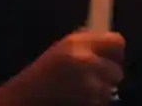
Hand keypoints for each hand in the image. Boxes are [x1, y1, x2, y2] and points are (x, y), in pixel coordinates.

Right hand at [0, 30, 124, 105]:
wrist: (24, 100)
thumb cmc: (41, 74)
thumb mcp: (60, 49)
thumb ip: (86, 43)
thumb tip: (112, 45)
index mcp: (78, 43)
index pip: (117, 42)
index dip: (114, 51)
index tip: (109, 57)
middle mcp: (87, 62)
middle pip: (117, 71)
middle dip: (108, 77)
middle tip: (92, 79)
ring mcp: (90, 87)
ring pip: (110, 90)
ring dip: (100, 92)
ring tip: (80, 91)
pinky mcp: (89, 104)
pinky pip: (101, 102)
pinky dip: (94, 103)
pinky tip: (77, 100)